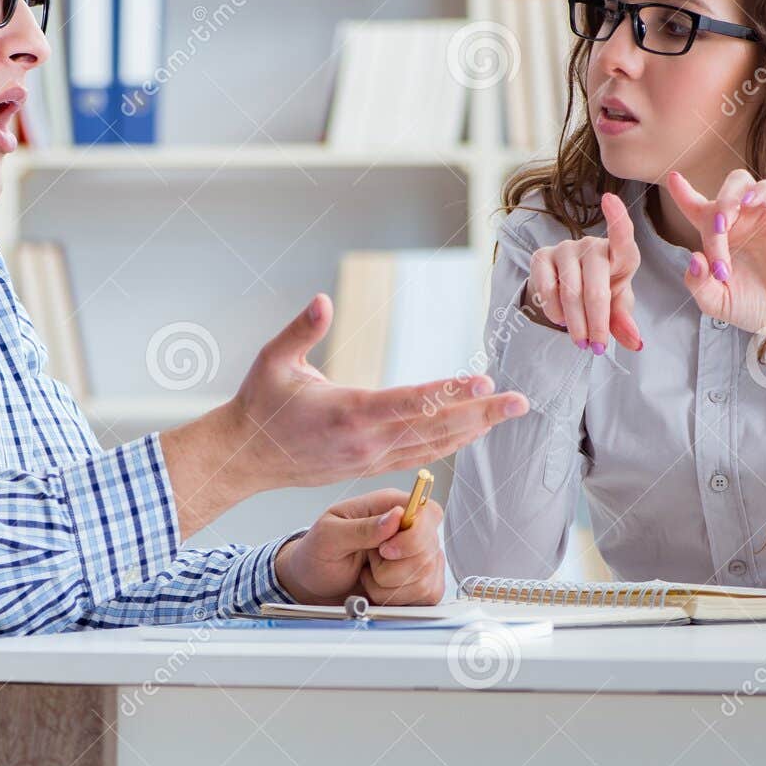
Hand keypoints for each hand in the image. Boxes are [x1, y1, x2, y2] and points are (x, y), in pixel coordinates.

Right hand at [161, 295, 527, 540]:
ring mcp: (369, 458)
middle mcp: (366, 441)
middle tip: (521, 401)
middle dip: (481, 413)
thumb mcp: (272, 360)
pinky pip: (418, 455)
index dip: (449, 392)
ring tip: (505, 414)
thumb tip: (322, 299)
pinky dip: (448, 443)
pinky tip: (469, 432)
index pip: (410, 402)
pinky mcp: (367, 466)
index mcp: (348, 412)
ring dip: (472, 430)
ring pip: (432, 446)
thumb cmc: (258, 405)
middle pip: (434, 428)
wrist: (244, 457)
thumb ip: (301, 330)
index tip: (482, 381)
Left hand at [275, 489, 446, 606]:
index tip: (385, 551)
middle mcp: (410, 529)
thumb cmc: (318, 554)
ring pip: (425, 578)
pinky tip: (378, 590)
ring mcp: (419, 557)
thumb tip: (395, 516)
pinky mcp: (422, 582)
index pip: (428, 513)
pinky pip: (426, 595)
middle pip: (428, 551)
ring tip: (368, 576)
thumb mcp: (328, 536)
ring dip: (389, 587)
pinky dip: (396, 600)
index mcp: (389, 506)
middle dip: (391, 569)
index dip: (414, 536)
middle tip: (368, 564)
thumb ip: (361, 528)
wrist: (312, 584)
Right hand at [525, 190, 643, 352]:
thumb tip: (635, 343)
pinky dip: (554, 311)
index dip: (616, 217)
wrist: (570, 287)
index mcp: (621, 253)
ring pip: (569, 292)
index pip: (621, 234)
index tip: (609, 200)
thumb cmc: (603, 291)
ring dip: (575, 323)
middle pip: (594, 286)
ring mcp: (564, 249)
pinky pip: (545, 289)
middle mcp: (591, 245)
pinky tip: (561, 320)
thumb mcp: (618, 306)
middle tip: (595, 347)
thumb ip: (625, 322)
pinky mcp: (541, 257)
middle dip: (595, 322)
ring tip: (580, 341)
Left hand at [666, 169, 765, 359]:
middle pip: (719, 196)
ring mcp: (763, 217)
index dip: (683, 193)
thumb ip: (697, 282)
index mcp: (719, 239)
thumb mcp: (714, 301)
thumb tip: (694, 258)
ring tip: (724, 224)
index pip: (698, 208)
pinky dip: (761, 188)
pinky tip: (749, 203)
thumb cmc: (752, 307)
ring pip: (741, 183)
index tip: (673, 179)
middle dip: (710, 214)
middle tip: (714, 238)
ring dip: (727, 199)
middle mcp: (739, 223)